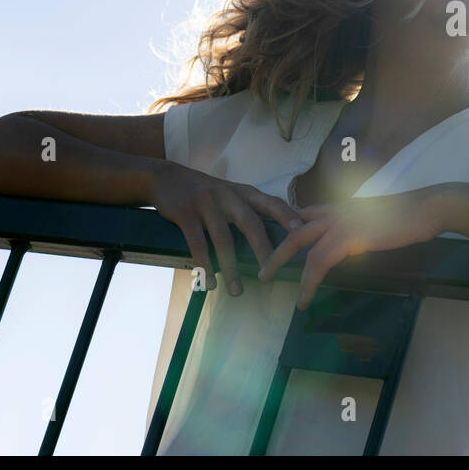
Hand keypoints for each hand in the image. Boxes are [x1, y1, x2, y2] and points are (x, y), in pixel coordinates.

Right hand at [148, 161, 299, 295]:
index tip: (302, 235)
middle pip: (250, 223)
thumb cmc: (207, 193)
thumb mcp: (233, 193)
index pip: (273, 203)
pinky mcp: (185, 213)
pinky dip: (204, 264)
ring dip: (230, 267)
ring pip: (223, 238)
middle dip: (263, 249)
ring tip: (236, 291)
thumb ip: (253, 209)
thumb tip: (284, 232)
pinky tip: (208, 282)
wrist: (166, 177)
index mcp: (245, 192)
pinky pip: (197, 243)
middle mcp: (229, 195)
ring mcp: (207, 203)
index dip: (289, 217)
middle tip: (272, 273)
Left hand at [255, 185, 448, 308]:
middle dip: (275, 250)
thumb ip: (361, 228)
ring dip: (284, 266)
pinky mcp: (350, 237)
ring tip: (272, 282)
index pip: (307, 214)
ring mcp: (342, 222)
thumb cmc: (412, 215)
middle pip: (294, 229)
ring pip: (301, 245)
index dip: (290, 229)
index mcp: (343, 206)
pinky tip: (305, 296)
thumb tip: (356, 242)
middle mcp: (337, 211)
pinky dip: (309, 281)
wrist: (427, 209)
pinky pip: (320, 262)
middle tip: (263, 269)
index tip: (279, 246)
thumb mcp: (379, 219)